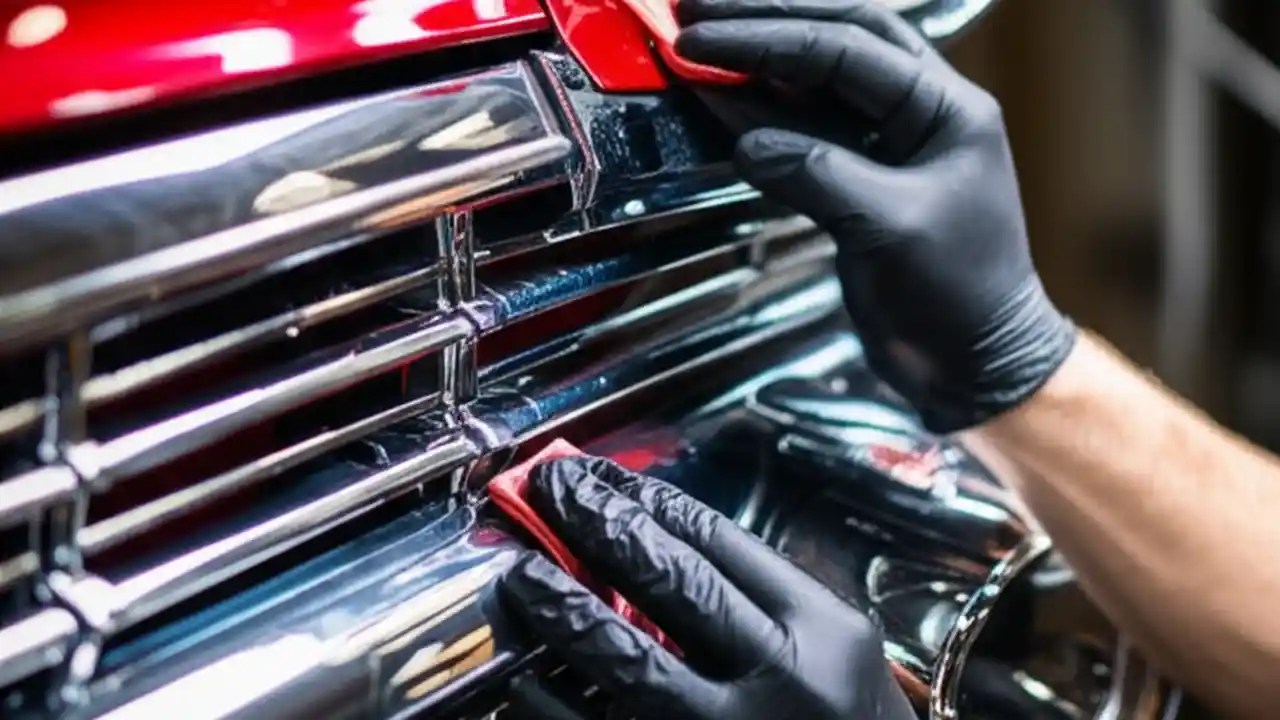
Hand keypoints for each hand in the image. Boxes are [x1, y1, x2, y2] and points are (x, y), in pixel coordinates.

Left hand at [499, 456, 915, 719]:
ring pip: (630, 661)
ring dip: (566, 609)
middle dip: (603, 528)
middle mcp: (784, 679)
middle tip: (553, 492)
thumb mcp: (839, 652)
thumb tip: (656, 541)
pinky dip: (556, 702)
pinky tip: (525, 674)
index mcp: (824, 632)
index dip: (653, 502)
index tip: (608, 480)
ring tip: (522, 572)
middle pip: (676, 584)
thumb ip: (764, 603)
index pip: (723, 543)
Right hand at [675, 0, 1076, 431]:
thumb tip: (748, 142)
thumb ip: (820, 176)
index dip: (771, 38)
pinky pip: (804, 132)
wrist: (976, 364)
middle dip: (764, 20)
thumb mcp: (893, 228)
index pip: (848, 48)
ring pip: (817, 83)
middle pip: (836, 39)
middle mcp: (918, 113)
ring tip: (694, 42)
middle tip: (692, 9)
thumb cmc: (960, 295)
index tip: (703, 38)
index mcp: (946, 107)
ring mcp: (886, 147)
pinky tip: (719, 101)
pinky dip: (760, 116)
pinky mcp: (857, 184)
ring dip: (757, 62)